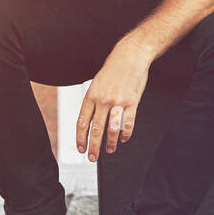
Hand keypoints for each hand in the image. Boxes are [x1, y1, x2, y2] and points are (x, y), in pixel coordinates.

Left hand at [78, 44, 151, 159]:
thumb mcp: (97, 84)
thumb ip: (93, 101)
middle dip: (93, 147)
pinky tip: (123, 139)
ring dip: (110, 143)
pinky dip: (125, 134)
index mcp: (91, 96)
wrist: (130, 57)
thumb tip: (90, 120)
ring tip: (109, 150)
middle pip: (96, 129)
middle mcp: (103, 100)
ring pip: (112, 129)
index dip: (81, 138)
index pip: (82, 122)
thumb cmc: (113, 70)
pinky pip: (128, 123)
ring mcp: (118, 102)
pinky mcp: (132, 102)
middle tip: (92, 157)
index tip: (81, 148)